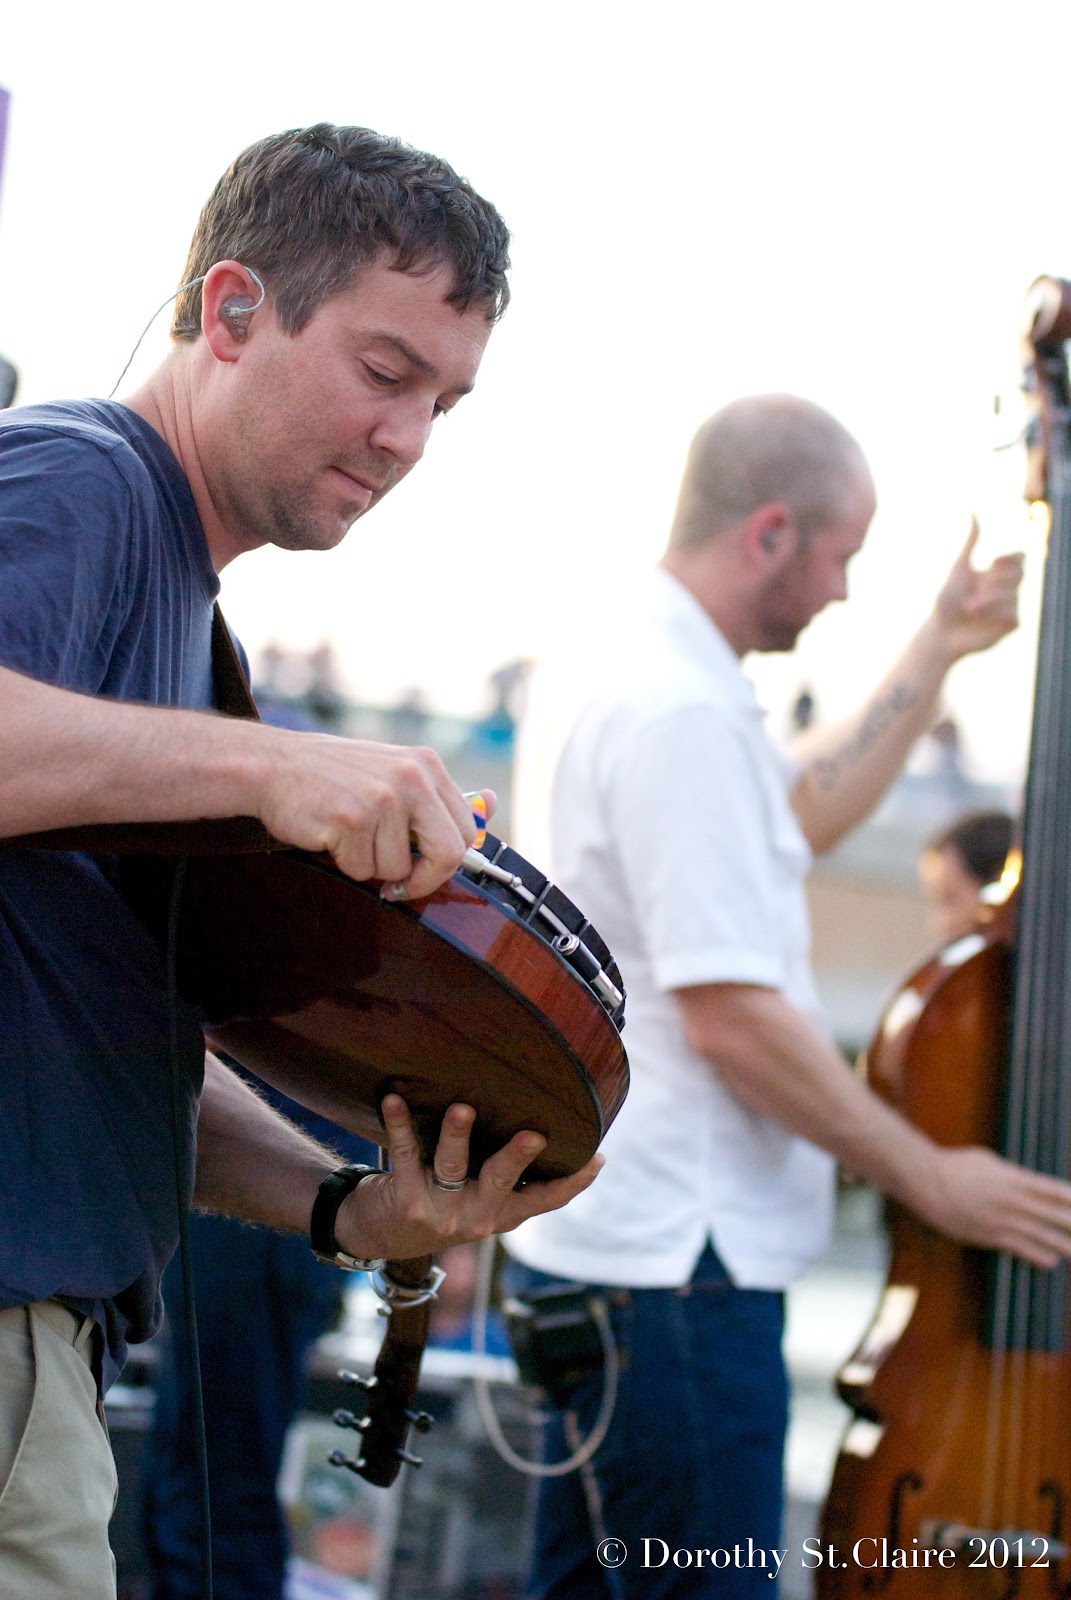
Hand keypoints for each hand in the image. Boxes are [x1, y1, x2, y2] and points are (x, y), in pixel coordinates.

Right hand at [254, 727, 494, 898]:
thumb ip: (436, 796)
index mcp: (426, 766)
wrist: (272, 765)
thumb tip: (491, 805)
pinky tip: (330, 835)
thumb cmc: (334, 776)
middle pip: (448, 854)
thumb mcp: (393, 772)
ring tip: (348, 836)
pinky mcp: (352, 820)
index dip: (446, 861)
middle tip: (396, 883)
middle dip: (422, 879)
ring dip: (370, 866)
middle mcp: (411, 778)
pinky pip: (361, 870)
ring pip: (397, 869)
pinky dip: (344, 863)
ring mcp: (383, 798)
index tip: (423, 867)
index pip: (466, 830)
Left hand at [334, 1095, 602, 1261]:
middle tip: (535, 1135)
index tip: (597, 1156)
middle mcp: (475, 1215)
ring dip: (456, 1134)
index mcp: (500, 1213)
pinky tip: (393, 1099)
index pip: (545, 1200)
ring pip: (452, 1165)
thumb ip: (504, 1174)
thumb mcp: (477, 1198)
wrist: (378, 1234)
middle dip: (519, 1157)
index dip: (573, 1182)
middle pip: (501, 1181)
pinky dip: (399, 1124)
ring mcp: (440, 1211)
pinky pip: (405, 1155)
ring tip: (461, 1108)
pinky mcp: (405, 1200)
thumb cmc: (438, 1198)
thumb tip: (542, 1119)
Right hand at [917, 1145, 1070, 1267]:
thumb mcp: (989, 1161)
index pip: (1056, 1191)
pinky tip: (1051, 1261)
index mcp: (1016, 1179)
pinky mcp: (989, 1236)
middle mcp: (1014, 1201)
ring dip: (1065, 1245)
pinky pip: (1019, 1248)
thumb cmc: (956, 1165)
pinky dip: (1037, 1255)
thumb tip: (1025, 1181)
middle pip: (1056, 1216)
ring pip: (1042, 1235)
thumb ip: (1011, 1173)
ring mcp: (1002, 1220)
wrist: (926, 1182)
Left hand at [930, 519, 1023, 661]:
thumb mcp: (959, 567)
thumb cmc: (946, 599)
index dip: (1011, 559)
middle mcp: (1006, 589)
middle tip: (973, 593)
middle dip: (995, 582)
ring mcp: (1010, 607)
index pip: (1020, 558)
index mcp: (996, 573)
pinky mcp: (1010, 625)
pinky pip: (1013, 614)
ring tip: (969, 608)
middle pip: (1019, 574)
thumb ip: (970, 542)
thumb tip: (972, 512)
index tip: (992, 563)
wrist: (940, 630)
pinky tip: (978, 617)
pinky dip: (994, 614)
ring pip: (1014, 596)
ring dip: (989, 601)